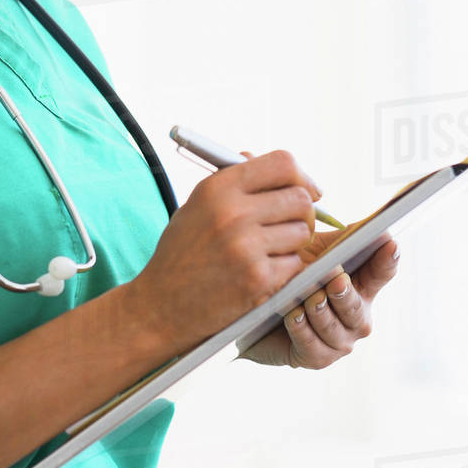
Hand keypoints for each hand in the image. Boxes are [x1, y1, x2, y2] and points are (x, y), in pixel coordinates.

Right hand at [126, 149, 321, 353]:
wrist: (160, 305)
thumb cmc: (181, 254)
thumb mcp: (197, 207)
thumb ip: (232, 183)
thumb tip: (269, 162)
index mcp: (217, 189)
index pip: (282, 163)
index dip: (302, 175)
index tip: (307, 189)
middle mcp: (233, 213)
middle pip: (300, 198)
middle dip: (304, 212)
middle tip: (292, 224)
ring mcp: (247, 247)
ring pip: (303, 232)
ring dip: (294, 242)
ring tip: (270, 250)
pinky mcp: (258, 279)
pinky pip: (295, 263)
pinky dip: (285, 268)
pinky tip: (262, 272)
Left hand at [234, 225, 399, 368]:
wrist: (256, 313)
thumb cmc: (291, 278)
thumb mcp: (314, 252)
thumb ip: (340, 239)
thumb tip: (369, 221)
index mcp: (361, 286)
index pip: (382, 272)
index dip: (388, 259)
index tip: (389, 243)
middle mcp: (357, 317)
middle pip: (358, 307)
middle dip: (344, 293)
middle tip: (335, 280)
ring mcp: (339, 340)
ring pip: (335, 328)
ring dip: (319, 311)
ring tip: (307, 297)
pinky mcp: (317, 358)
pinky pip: (312, 345)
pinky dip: (301, 329)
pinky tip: (292, 315)